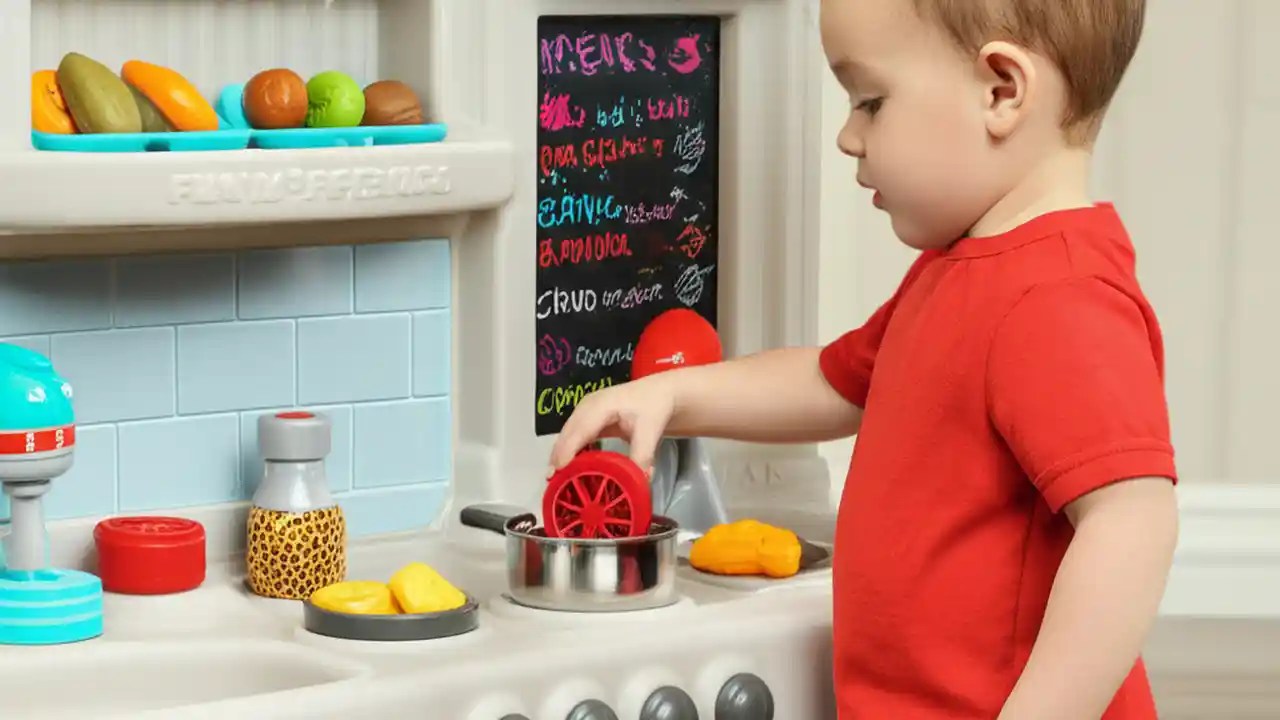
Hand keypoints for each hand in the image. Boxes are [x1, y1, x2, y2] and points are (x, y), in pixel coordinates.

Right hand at [548, 375, 676, 473]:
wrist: (659, 393)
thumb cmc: (654, 406)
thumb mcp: (651, 431)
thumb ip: (642, 457)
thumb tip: (639, 482)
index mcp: (601, 405)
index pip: (580, 430)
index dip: (568, 451)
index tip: (559, 471)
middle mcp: (587, 406)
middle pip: (567, 434)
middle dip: (558, 457)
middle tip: (552, 483)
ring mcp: (585, 411)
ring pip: (567, 436)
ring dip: (561, 456)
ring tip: (557, 480)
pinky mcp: (587, 419)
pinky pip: (574, 437)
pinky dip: (570, 452)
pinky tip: (570, 468)